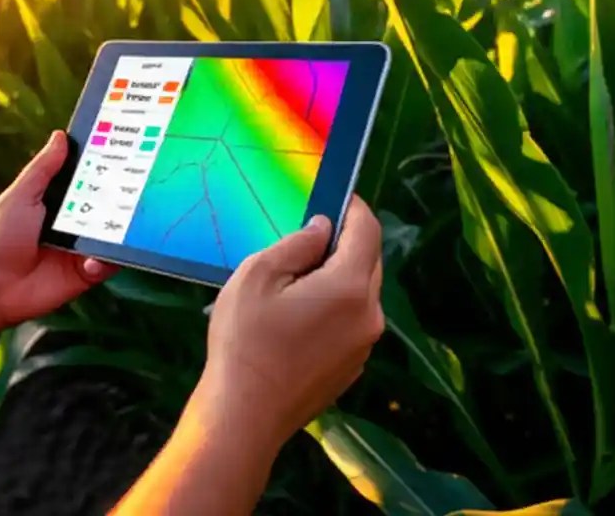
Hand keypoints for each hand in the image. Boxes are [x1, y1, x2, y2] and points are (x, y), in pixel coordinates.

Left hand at [0, 130, 117, 326]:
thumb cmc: (0, 240)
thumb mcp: (21, 196)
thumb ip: (43, 169)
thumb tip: (61, 136)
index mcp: (59, 202)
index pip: (88, 180)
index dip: (105, 168)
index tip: (124, 150)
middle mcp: (75, 223)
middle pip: (108, 205)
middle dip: (123, 197)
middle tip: (138, 186)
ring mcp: (83, 247)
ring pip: (114, 234)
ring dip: (120, 231)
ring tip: (121, 227)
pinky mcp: (87, 272)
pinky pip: (109, 263)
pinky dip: (107, 260)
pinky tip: (91, 260)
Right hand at [190, 197, 384, 449]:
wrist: (244, 416)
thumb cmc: (245, 342)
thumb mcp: (257, 276)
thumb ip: (296, 244)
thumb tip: (322, 228)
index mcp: (350, 287)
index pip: (368, 230)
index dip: (353, 207)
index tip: (335, 197)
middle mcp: (370, 315)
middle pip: (368, 261)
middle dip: (344, 242)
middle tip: (306, 238)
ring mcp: (364, 346)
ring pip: (361, 294)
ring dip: (338, 278)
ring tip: (295, 282)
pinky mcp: (352, 368)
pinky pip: (351, 323)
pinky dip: (334, 309)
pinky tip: (297, 319)